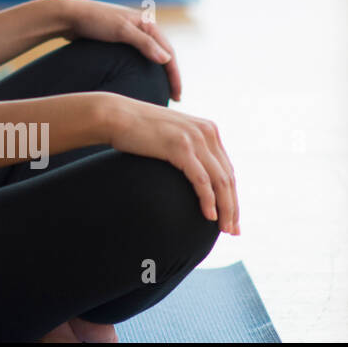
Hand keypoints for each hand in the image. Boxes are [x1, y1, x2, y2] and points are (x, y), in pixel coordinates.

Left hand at [60, 0, 181, 99]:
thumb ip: (145, 44)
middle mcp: (142, 27)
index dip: (174, 75)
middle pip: (162, 55)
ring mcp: (130, 33)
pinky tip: (141, 81)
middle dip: (169, 76)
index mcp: (147, 23)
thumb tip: (167, 59)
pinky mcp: (118, 39)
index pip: (169, 52)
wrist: (68, 15)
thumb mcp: (121, 31)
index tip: (177, 96)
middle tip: (173, 98)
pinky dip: (143, 69)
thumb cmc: (94, 21)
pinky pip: (136, 57)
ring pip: (150, 57)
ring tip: (160, 92)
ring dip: (157, 73)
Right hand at [104, 97, 238, 234]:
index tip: (231, 217)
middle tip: (233, 231)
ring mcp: (194, 138)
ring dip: (225, 209)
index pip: (227, 169)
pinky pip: (201, 180)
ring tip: (225, 229)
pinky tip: (209, 216)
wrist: (114, 115)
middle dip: (232, 207)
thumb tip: (190, 171)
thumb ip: (185, 148)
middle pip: (228, 177)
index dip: (232, 196)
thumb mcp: (170, 135)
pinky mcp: (180, 147)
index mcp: (208, 129)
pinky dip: (208, 200)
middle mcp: (207, 132)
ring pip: (220, 181)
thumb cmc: (136, 128)